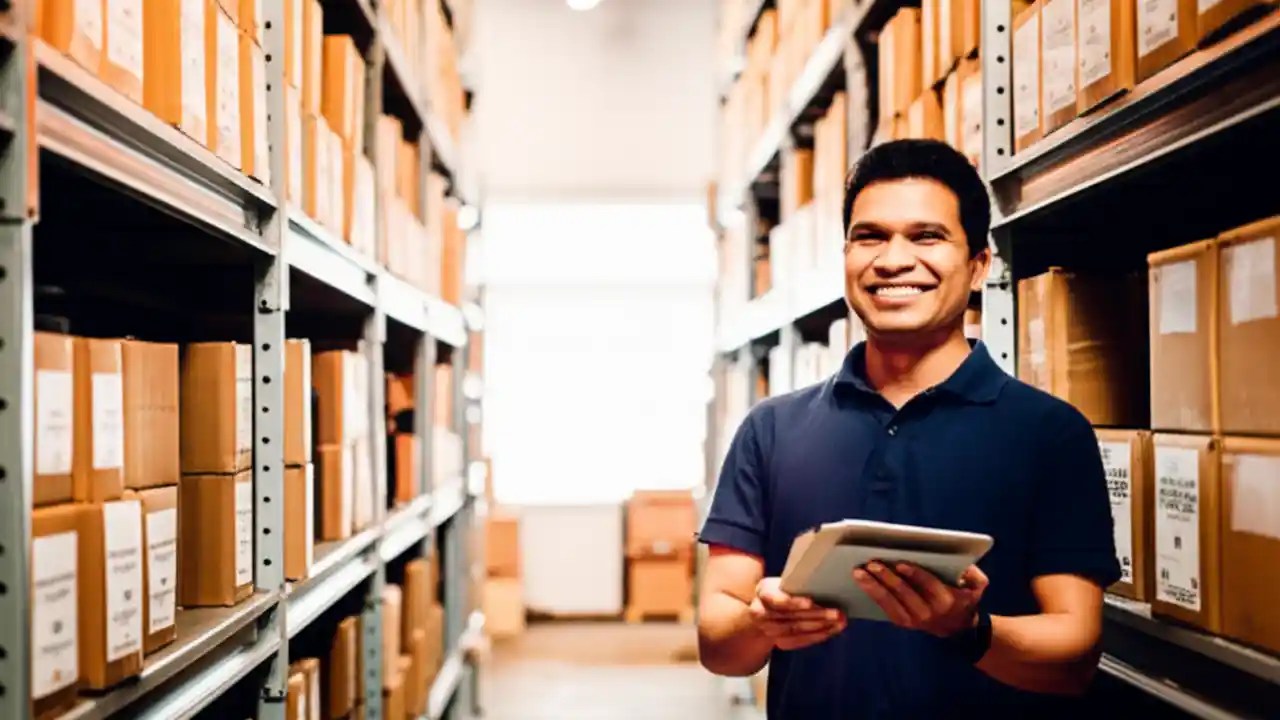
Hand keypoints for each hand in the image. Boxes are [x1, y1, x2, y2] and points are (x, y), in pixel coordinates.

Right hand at [749, 578, 846, 650]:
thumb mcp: (787, 580)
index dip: (793, 602)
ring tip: (839, 621)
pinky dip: (817, 636)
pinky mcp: (779, 642)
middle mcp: (761, 613)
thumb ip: (799, 582)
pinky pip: (800, 641)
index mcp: (763, 592)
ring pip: (797, 630)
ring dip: (821, 626)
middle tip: (837, 612)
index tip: (810, 602)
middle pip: (790, 616)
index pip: (777, 599)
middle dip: (816, 615)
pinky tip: (831, 630)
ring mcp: (768, 630)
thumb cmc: (785, 588)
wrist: (769, 607)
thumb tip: (826, 578)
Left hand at [853, 562, 988, 637]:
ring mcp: (913, 620)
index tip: (900, 562)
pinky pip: (885, 608)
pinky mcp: (903, 622)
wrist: (958, 627)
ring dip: (873, 586)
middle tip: (871, 563)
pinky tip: (861, 581)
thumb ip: (974, 574)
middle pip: (904, 593)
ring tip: (859, 572)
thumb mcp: (978, 585)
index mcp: (946, 600)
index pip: (928, 585)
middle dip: (886, 577)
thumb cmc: (964, 597)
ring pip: (890, 602)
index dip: (914, 574)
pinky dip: (872, 595)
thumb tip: (963, 567)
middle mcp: (928, 612)